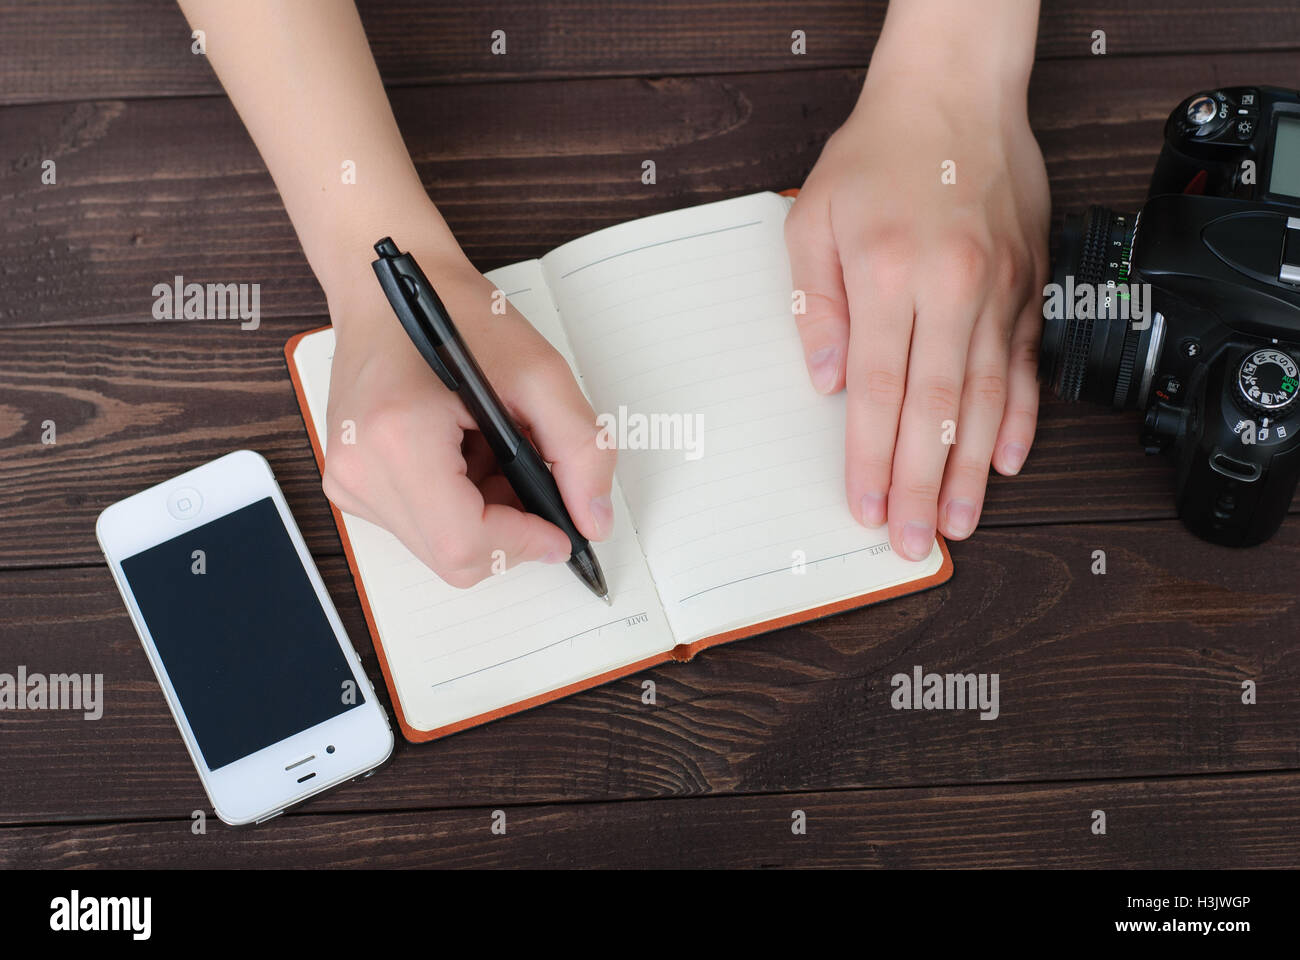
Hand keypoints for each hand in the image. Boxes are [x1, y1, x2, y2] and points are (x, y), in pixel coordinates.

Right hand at [319, 242, 615, 587]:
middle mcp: (359, 469)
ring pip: (438, 547)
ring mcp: (348, 480)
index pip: (464, 543)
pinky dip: (458, 505)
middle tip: (533, 477)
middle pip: (452, 557)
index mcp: (397, 439)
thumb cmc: (455, 315)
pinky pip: (420, 526)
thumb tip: (593, 521)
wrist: (388, 286)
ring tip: (495, 453)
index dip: (523, 545)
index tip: (561, 530)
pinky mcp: (349, 482)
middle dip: (508, 530)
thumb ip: (580, 450)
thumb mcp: (540, 373)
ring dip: (484, 517)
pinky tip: (468, 454)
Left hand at [785, 50, 1048, 559]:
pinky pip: (1025, 366)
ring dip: (971, 470)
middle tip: (912, 542)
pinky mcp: (1027, 287)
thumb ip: (815, 305)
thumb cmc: (876, 155)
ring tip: (959, 524)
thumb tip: (824, 383)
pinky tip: (1008, 462)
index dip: (869, 459)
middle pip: (934, 411)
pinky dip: (1019, 418)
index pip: (876, 391)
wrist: (954, 93)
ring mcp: (997, 291)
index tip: (863, 508)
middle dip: (919, 486)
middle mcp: (950, 289)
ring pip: (984, 400)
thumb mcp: (811, 219)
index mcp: (889, 275)